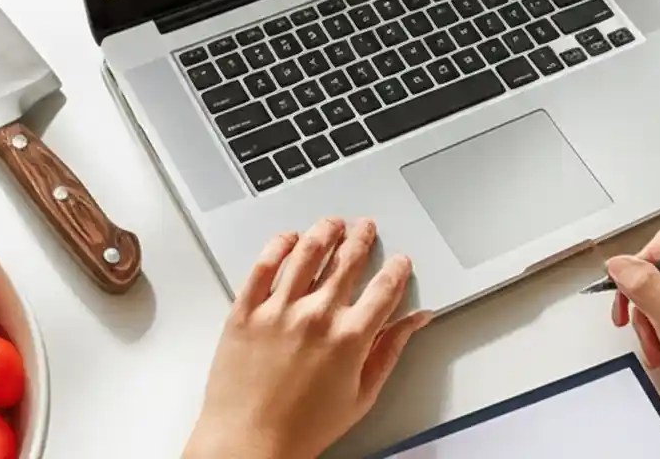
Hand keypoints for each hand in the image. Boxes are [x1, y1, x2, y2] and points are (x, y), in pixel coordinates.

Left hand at [184, 218, 429, 458]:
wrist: (249, 441)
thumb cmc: (303, 427)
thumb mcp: (362, 394)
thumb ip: (390, 350)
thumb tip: (415, 322)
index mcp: (349, 339)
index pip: (383, 288)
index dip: (395, 269)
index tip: (398, 260)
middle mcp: (315, 317)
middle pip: (346, 261)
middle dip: (361, 239)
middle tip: (366, 228)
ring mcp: (277, 310)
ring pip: (306, 253)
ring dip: (324, 232)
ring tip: (332, 223)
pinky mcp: (244, 310)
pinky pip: (262, 265)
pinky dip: (278, 245)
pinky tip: (288, 238)